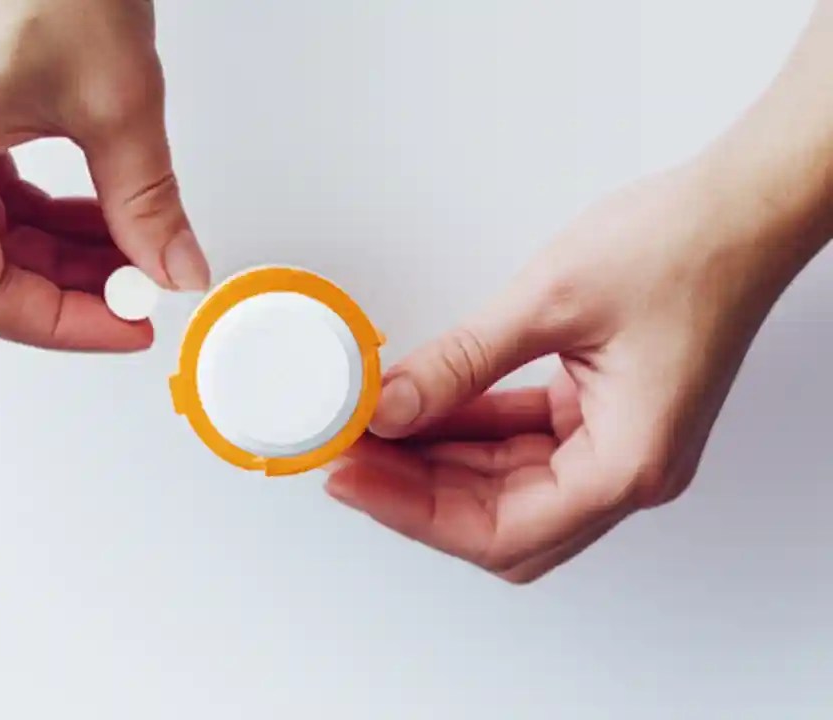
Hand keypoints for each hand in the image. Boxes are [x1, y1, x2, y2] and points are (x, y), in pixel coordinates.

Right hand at [0, 0, 208, 350]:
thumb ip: (147, 204)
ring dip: (37, 256)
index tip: (125, 322)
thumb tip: (172, 270)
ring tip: (120, 250)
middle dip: (46, 294)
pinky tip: (81, 212)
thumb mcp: (117, 99)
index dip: (58, 323)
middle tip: (124, 296)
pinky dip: (20, 214)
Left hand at [326, 164, 815, 582]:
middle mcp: (628, 470)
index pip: (500, 529)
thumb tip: (390, 406)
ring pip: (505, 486)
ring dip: (435, 462)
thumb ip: (460, 363)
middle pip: (499, 520)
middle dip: (416, 492)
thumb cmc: (684, 246)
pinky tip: (420, 406)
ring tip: (370, 428)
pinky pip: (519, 444)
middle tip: (349, 455)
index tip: (351, 478)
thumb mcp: (548, 302)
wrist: (744, 206)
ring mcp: (617, 445)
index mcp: (628, 463)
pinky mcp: (603, 416)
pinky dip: (466, 431)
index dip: (412, 511)